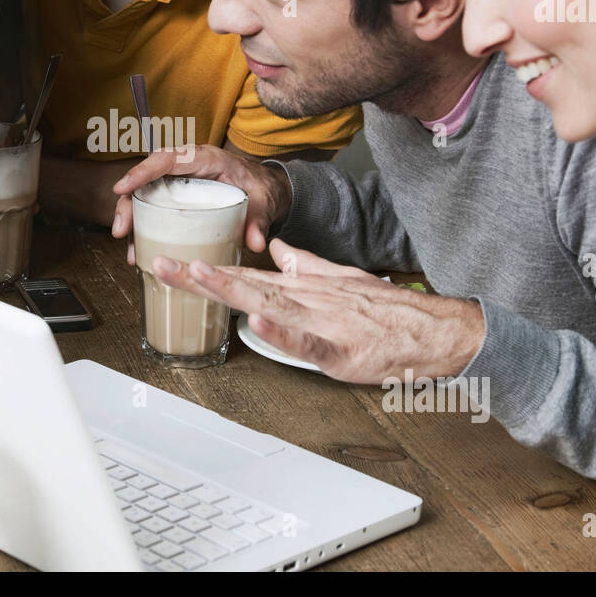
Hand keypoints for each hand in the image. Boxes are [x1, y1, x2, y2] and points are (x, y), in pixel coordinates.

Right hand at [110, 145, 291, 259]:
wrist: (263, 190)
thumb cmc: (259, 188)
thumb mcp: (263, 203)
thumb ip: (259, 221)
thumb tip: (256, 242)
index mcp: (206, 159)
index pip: (168, 159)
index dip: (143, 172)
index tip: (123, 187)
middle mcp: (187, 168)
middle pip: (148, 179)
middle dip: (129, 202)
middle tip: (121, 228)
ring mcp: (179, 183)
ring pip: (146, 194)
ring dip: (132, 218)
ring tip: (128, 246)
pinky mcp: (177, 198)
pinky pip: (153, 207)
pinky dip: (143, 228)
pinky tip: (139, 250)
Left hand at [148, 239, 484, 381]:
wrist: (433, 332)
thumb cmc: (387, 312)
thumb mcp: (341, 282)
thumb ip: (305, 265)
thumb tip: (277, 248)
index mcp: (301, 290)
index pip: (245, 275)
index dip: (207, 269)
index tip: (173, 261)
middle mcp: (305, 299)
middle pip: (244, 285)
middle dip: (201, 277)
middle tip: (161, 264)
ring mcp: (321, 321)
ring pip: (268, 304)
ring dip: (231, 290)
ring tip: (198, 277)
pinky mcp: (340, 347)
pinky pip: (306, 340)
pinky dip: (280, 330)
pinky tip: (256, 320)